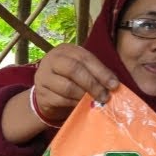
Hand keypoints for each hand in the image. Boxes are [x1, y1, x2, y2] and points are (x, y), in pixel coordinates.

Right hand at [0, 44, 120, 143]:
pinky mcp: (41, 93)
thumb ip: (94, 73)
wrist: (47, 93)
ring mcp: (43, 77)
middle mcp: (51, 60)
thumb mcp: (81, 70)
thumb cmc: (69, 79)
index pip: (84, 58)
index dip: (101, 71)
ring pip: (67, 87)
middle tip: (105, 96)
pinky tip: (81, 105)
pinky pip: (60, 100)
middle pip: (73, 69)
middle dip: (92, 84)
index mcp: (65, 50)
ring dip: (84, 96)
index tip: (114, 85)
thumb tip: (113, 85)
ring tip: (94, 101)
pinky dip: (74, 104)